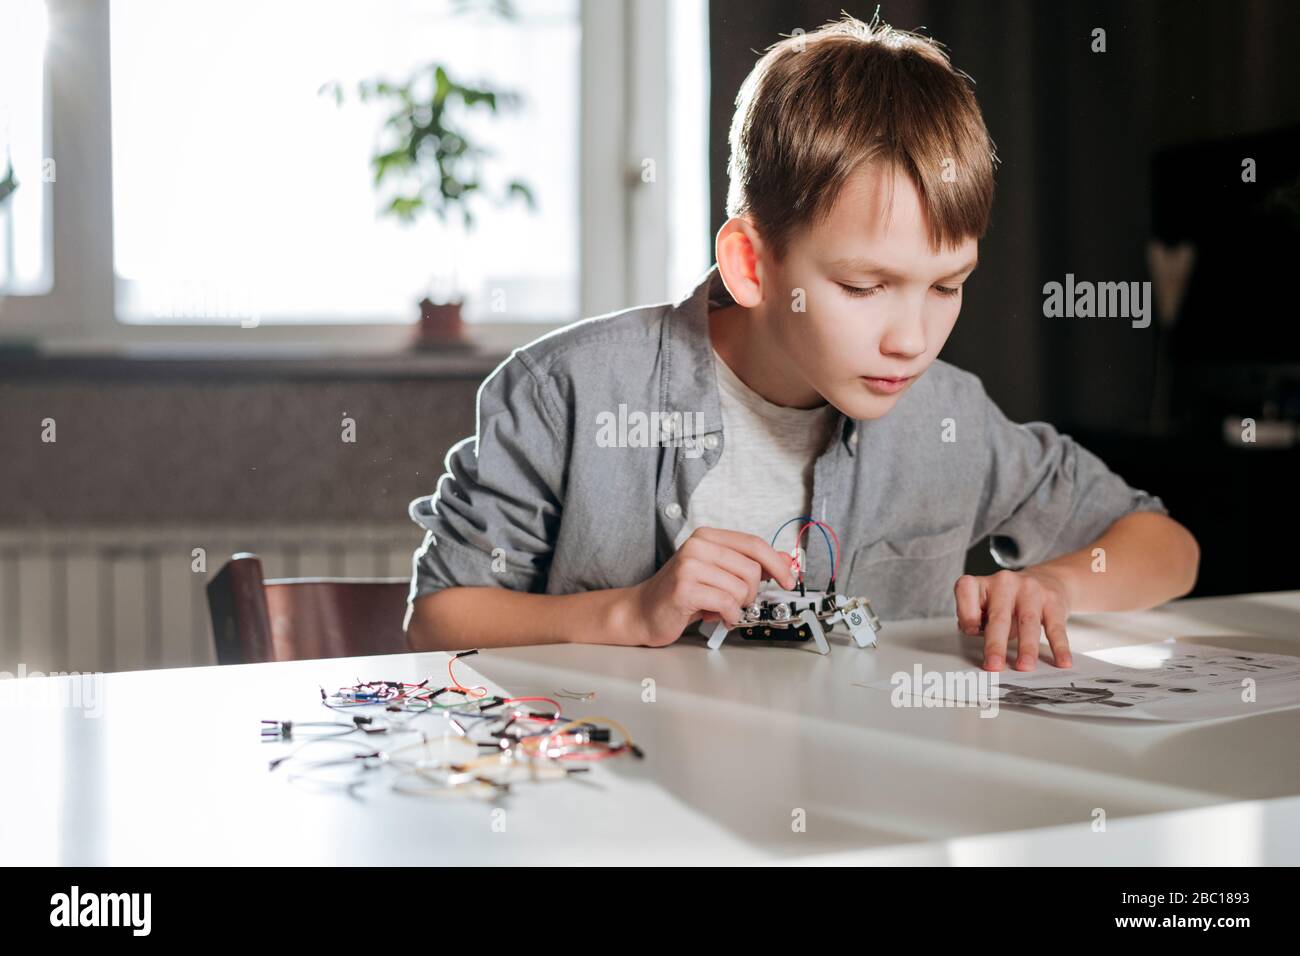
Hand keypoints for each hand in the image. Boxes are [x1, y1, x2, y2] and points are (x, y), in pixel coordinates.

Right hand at [617, 527, 797, 646]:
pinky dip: (728, 616)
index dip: (777, 563)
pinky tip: (716, 616)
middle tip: (736, 602)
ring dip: (736, 607)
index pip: (754, 544)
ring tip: (719, 608)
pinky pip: (726, 603)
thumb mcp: (717, 572)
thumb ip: (748, 564)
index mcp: (707, 536)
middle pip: (751, 569)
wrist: (643, 611)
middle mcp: (698, 546)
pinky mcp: (684, 588)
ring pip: (740, 589)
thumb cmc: (681, 593)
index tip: (789, 579)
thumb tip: (785, 562)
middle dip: (750, 593)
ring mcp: (689, 566)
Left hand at [954, 568, 1073, 670]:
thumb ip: (978, 622)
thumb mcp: (987, 605)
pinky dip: (1059, 647)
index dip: (966, 611)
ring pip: (1028, 622)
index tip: (970, 631)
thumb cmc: (1009, 601)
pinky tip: (1062, 662)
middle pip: (999, 616)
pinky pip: (1056, 627)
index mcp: (982, 584)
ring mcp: (1030, 590)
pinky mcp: (1053, 601)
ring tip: (1024, 666)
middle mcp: (1004, 583)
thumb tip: (977, 642)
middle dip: (995, 643)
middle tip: (994, 665)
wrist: (1047, 580)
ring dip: (1026, 648)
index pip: (966, 589)